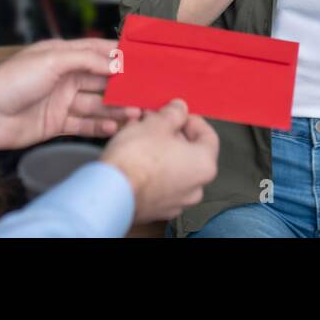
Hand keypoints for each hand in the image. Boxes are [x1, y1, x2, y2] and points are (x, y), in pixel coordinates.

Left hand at [0, 39, 141, 149]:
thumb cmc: (8, 81)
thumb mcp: (50, 61)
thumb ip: (85, 59)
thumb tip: (115, 60)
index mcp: (60, 54)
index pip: (97, 51)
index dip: (119, 54)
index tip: (144, 59)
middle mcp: (63, 76)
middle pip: (100, 79)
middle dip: (123, 84)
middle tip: (147, 90)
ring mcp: (60, 101)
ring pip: (95, 103)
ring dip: (116, 107)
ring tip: (137, 112)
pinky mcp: (55, 123)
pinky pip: (84, 124)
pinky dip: (100, 126)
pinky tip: (116, 125)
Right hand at [100, 99, 219, 223]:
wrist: (111, 192)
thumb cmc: (137, 159)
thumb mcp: (156, 124)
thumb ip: (173, 114)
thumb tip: (179, 109)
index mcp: (204, 165)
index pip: (208, 136)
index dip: (191, 120)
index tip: (177, 113)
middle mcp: (196, 188)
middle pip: (190, 153)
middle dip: (172, 134)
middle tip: (154, 121)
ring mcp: (177, 202)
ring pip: (174, 169)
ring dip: (161, 151)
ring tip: (141, 136)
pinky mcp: (157, 210)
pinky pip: (160, 185)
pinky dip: (152, 171)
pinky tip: (136, 158)